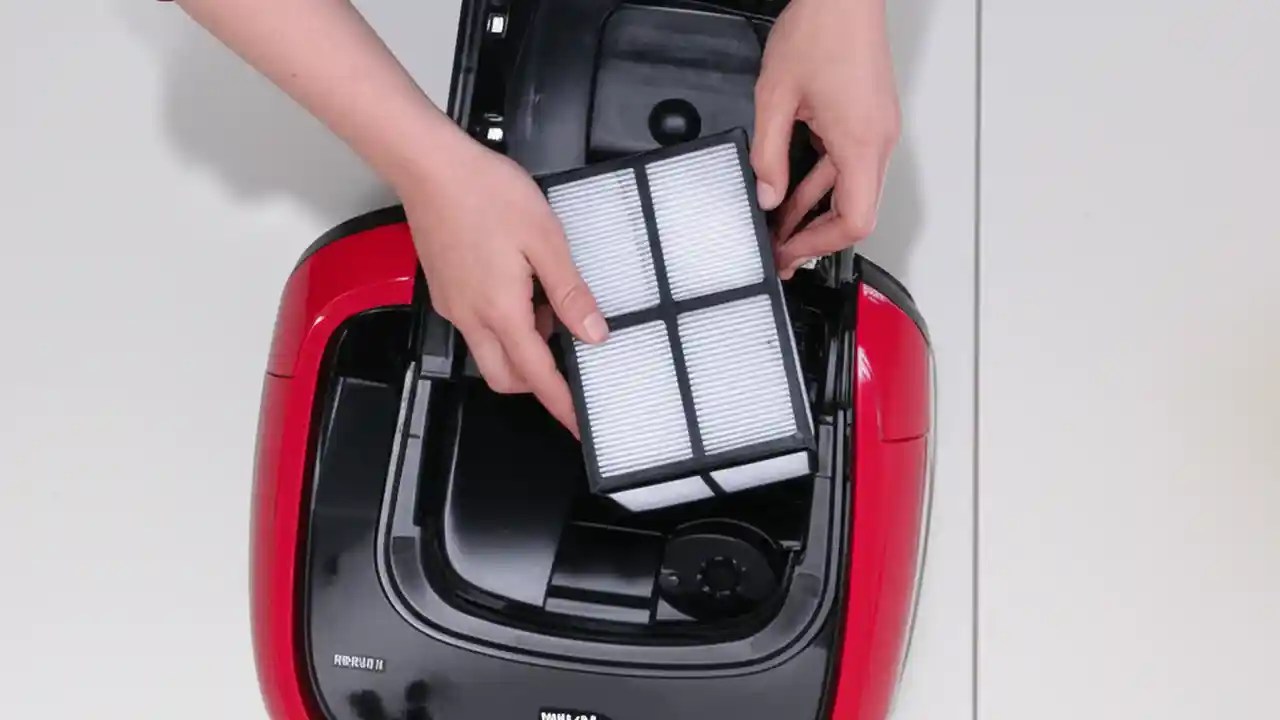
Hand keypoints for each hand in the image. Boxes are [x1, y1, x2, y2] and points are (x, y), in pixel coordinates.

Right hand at [403, 135, 608, 434]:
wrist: (430, 166)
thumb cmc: (485, 193)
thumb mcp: (546, 240)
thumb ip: (570, 293)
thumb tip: (593, 333)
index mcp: (500, 311)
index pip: (537, 375)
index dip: (560, 404)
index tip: (577, 423)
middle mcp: (471, 317)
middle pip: (506, 377)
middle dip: (537, 381)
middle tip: (569, 359)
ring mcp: (454, 305)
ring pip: (490, 352)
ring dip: (522, 346)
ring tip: (547, 303)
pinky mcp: (446, 290)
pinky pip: (478, 326)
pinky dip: (504, 323)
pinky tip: (522, 286)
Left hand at [751, 0, 900, 277]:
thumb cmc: (820, 30)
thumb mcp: (775, 98)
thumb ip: (768, 154)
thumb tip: (767, 194)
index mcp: (860, 141)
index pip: (855, 220)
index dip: (821, 244)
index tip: (791, 251)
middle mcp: (877, 141)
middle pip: (856, 213)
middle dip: (816, 238)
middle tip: (782, 252)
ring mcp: (876, 131)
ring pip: (850, 191)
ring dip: (816, 212)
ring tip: (780, 228)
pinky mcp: (869, 121)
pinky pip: (848, 166)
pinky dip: (821, 185)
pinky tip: (792, 193)